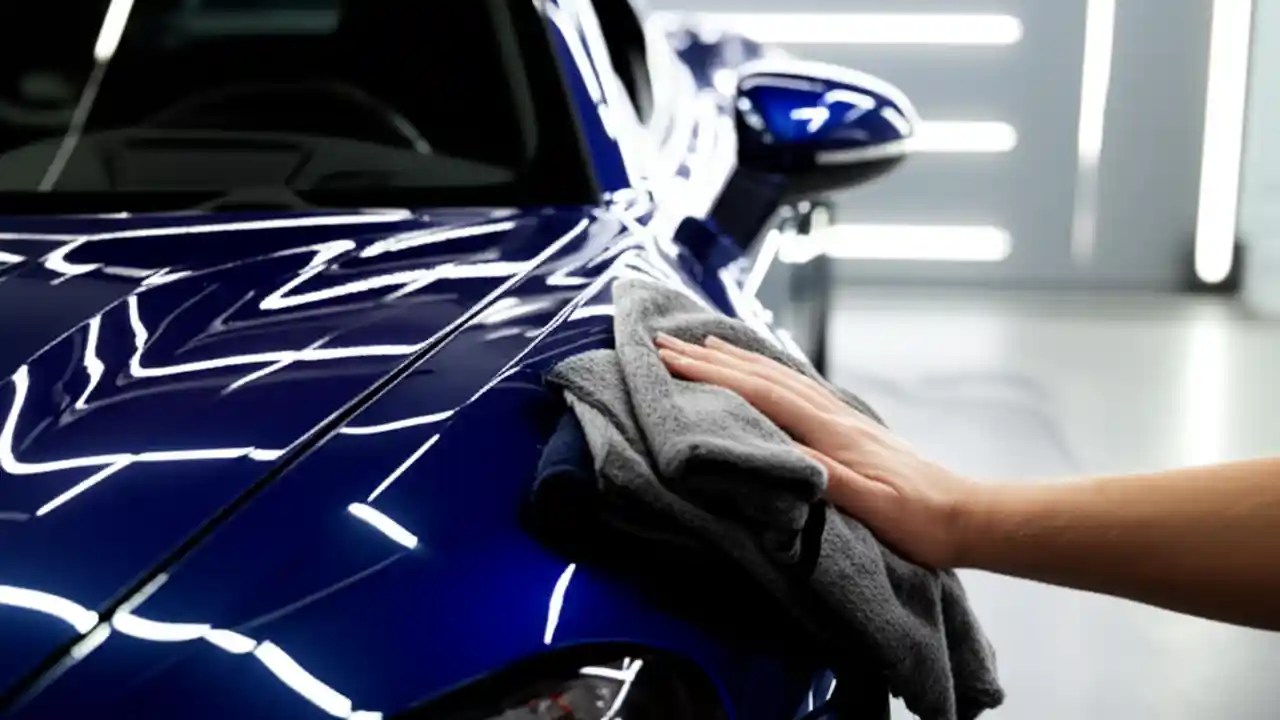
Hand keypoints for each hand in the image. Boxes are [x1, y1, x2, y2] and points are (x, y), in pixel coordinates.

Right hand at [654, 333, 978, 568]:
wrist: (964, 516)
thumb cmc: (916, 520)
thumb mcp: (869, 505)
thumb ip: (825, 476)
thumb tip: (778, 448)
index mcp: (831, 432)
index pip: (760, 393)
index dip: (711, 374)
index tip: (670, 357)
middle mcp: (833, 415)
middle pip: (763, 375)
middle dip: (712, 357)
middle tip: (667, 340)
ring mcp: (842, 418)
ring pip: (780, 376)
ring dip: (739, 357)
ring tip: (705, 342)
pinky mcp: (850, 428)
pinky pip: (799, 388)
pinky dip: (770, 371)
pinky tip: (762, 370)